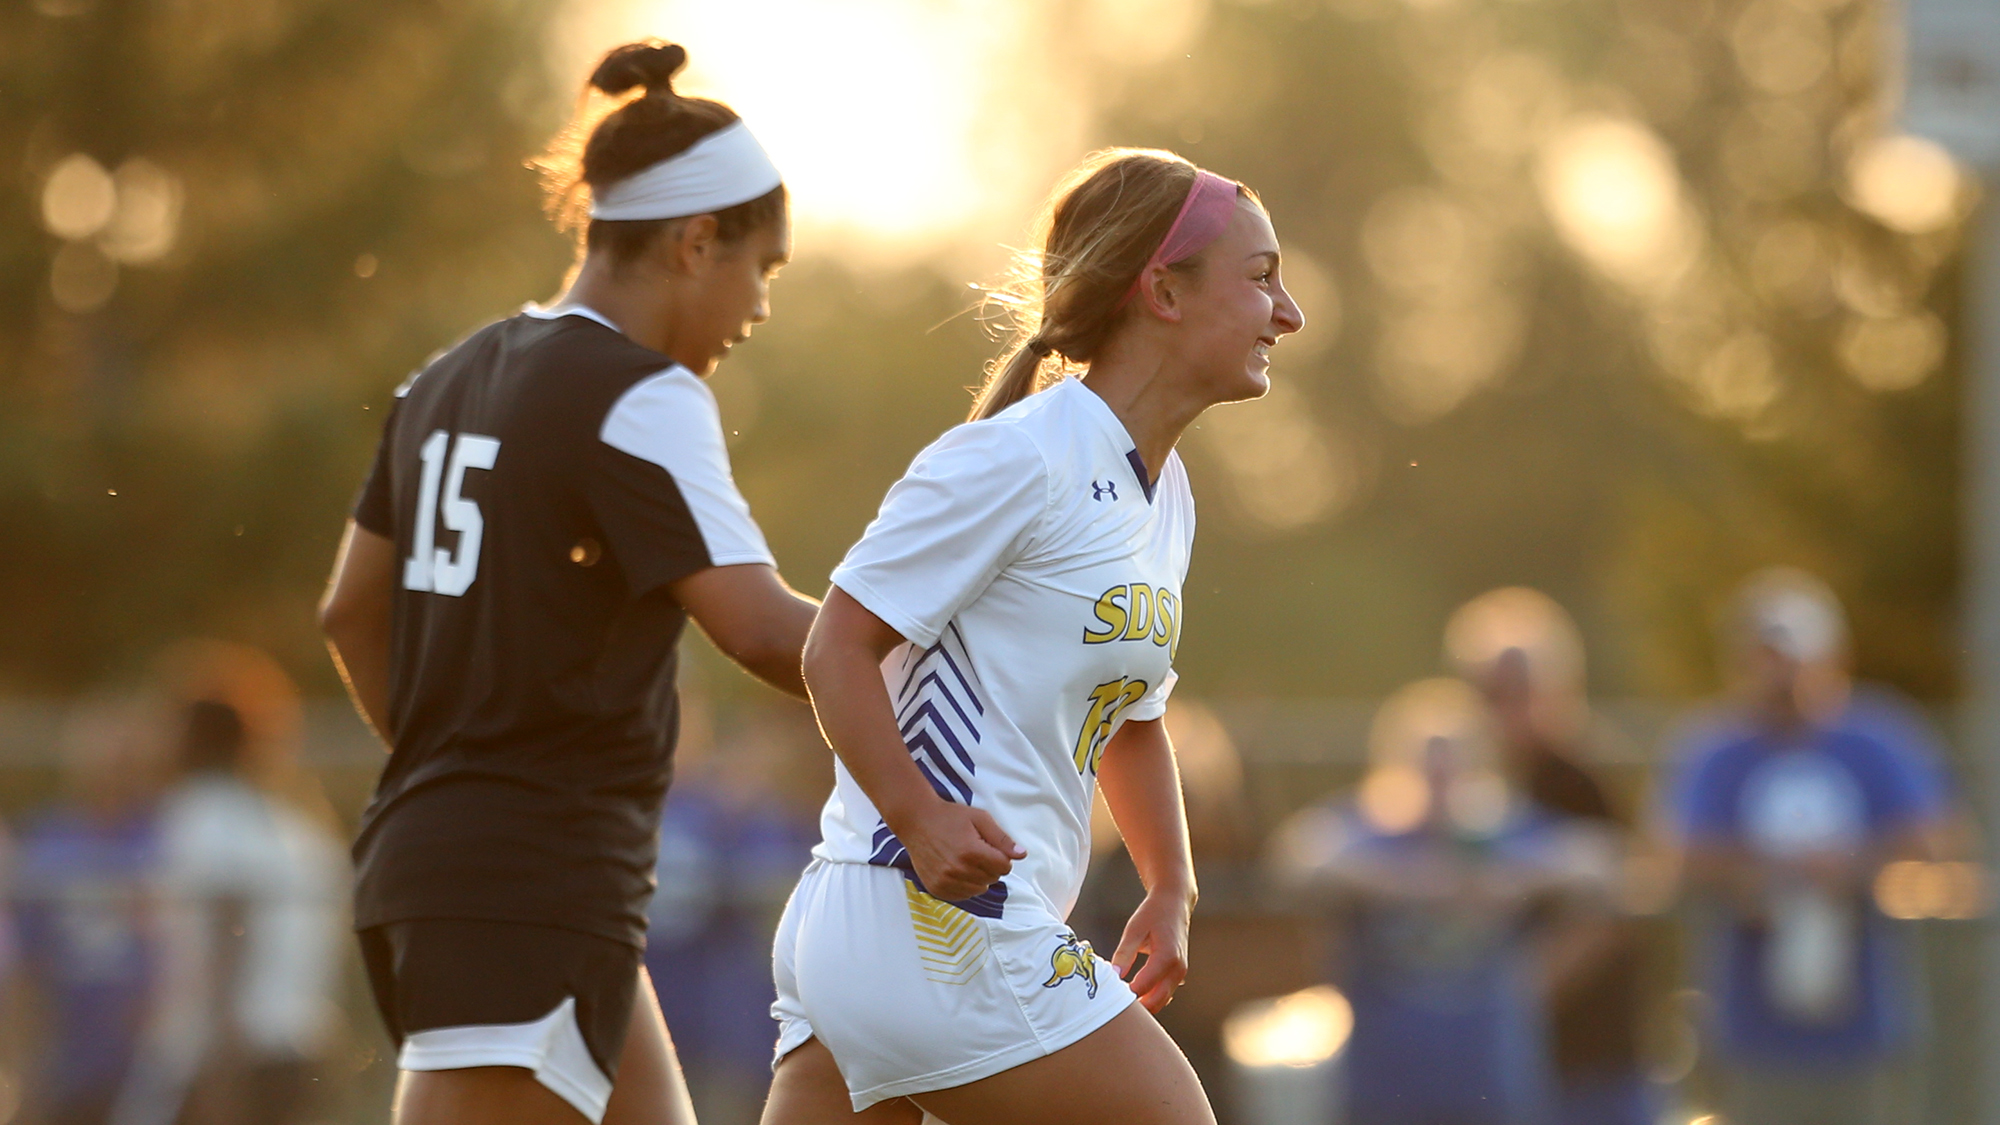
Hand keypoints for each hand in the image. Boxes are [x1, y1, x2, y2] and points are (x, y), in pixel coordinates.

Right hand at [896, 799, 1022, 901]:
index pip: (1004, 867)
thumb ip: (1002, 839)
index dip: (1002, 856)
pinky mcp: (936, 889)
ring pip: (979, 889)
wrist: (916, 821)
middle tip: (976, 850)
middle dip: (990, 865)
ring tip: (965, 859)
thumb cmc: (950, 817)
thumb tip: (1022, 854)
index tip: (990, 846)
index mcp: (971, 852)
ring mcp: (945, 881)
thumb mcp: (980, 819)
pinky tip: (957, 869)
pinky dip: (965, 885)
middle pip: (993, 879)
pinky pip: (963, 895)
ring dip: (979, 877)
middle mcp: (958, 870)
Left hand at [1113, 887, 1193, 1012]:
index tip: (1108, 996)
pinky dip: (1151, 997)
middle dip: (1135, 1005)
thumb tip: (1113, 976)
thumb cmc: (1153, 913)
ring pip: (1161, 1001)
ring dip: (1143, 1003)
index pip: (1144, 987)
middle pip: (1156, 1001)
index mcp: (1167, 957)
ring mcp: (1181, 973)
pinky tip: (1134, 990)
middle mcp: (1178, 969)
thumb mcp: (1134, 930)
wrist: (1174, 903)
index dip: (1125, 995)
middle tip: (1113, 1002)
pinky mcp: (1179, 974)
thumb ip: (1124, 954)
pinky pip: (1165, 993)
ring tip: (1121, 996)